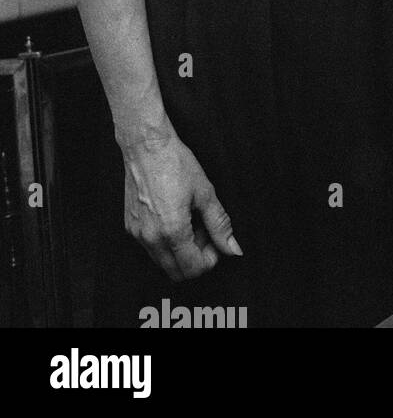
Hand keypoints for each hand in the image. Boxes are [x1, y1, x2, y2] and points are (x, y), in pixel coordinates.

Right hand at [122, 131, 241, 281]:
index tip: (217, 244)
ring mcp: (138, 235)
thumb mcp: (205, 193)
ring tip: (192, 224)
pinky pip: (150, 248)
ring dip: (181, 252)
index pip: (192, 268)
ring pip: (162, 262)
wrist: (147, 148)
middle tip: (206, 234)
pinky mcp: (130, 228)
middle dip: (196, 259)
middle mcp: (151, 238)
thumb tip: (233, 248)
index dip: (210, 260)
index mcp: (172, 231)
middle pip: (176, 272)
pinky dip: (167, 243)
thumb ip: (220, 225)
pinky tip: (177, 219)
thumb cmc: (175, 164)